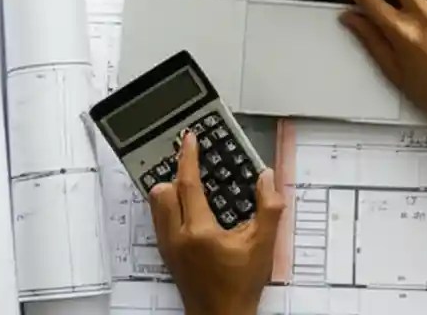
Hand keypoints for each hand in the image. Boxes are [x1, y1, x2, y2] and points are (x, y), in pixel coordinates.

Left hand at [148, 131, 284, 314]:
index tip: (189, 139)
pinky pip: (159, 219)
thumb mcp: (264, 245)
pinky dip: (169, 205)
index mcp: (199, 231)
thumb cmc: (240, 286)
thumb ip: (269, 208)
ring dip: (170, 189)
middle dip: (177, 173)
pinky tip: (188, 206)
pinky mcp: (167, 253)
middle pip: (163, 190)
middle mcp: (177, 237)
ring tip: (190, 181)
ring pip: (156, 204)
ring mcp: (169, 246)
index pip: (187, 184)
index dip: (188, 157)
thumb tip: (266, 178)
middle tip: (193, 160)